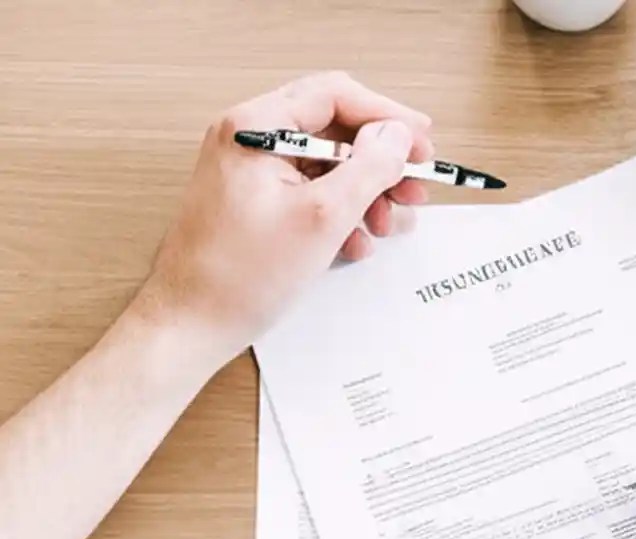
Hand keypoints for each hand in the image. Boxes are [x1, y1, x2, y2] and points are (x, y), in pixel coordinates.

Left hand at [133, 72, 433, 361]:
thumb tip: (398, 135)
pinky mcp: (257, 202)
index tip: (422, 141)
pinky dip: (342, 212)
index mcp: (255, 128)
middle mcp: (250, 140)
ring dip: (366, 190)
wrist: (190, 323)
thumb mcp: (322, 217)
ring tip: (386, 222)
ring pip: (328, 164)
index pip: (335, 95)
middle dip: (381, 160)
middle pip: (335, 129)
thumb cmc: (238, 275)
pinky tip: (356, 242)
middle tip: (414, 185)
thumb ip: (368, 168)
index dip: (387, 116)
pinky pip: (312, 192)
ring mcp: (251, 171)